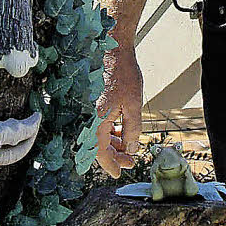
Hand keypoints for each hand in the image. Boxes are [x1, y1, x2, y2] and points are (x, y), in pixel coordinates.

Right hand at [95, 45, 143, 177]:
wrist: (115, 52)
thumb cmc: (124, 75)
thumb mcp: (133, 105)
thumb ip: (132, 130)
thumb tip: (131, 149)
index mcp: (98, 119)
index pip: (100, 151)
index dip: (110, 164)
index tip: (119, 174)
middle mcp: (93, 116)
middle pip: (99, 146)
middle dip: (115, 156)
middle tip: (130, 163)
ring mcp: (95, 110)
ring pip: (101, 136)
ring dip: (114, 145)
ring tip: (129, 149)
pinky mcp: (98, 105)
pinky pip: (102, 125)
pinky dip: (112, 133)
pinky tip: (123, 133)